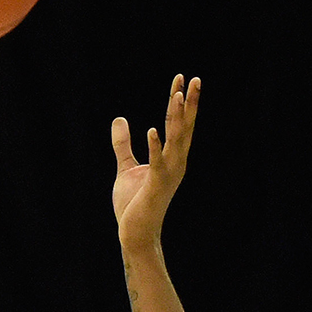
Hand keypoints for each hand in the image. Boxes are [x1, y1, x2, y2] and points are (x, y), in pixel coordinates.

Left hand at [111, 74, 199, 249]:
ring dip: (175, 118)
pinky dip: (154, 146)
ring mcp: (168, 174)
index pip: (179, 125)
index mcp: (172, 158)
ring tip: (176, 95)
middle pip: (184, 128)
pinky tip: (151, 129)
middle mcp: (176, 163)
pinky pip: (157, 163)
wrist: (136, 233)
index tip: (182, 79)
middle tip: (192, 78)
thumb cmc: (133, 203)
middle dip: (188, 103)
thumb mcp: (126, 167)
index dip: (181, 102)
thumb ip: (123, 144)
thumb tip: (119, 119)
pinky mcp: (155, 185)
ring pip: (175, 141)